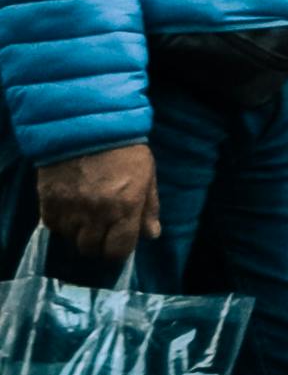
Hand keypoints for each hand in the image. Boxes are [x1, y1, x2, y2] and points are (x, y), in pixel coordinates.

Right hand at [37, 145, 158, 268]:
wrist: (85, 123)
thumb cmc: (122, 147)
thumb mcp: (146, 174)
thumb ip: (149, 207)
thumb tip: (151, 235)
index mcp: (125, 207)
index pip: (118, 251)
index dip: (117, 250)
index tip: (116, 241)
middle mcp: (97, 214)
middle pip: (91, 250)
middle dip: (97, 243)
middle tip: (99, 229)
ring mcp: (70, 209)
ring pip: (71, 240)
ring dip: (78, 232)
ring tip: (83, 214)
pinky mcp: (49, 202)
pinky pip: (53, 226)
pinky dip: (61, 222)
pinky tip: (68, 207)